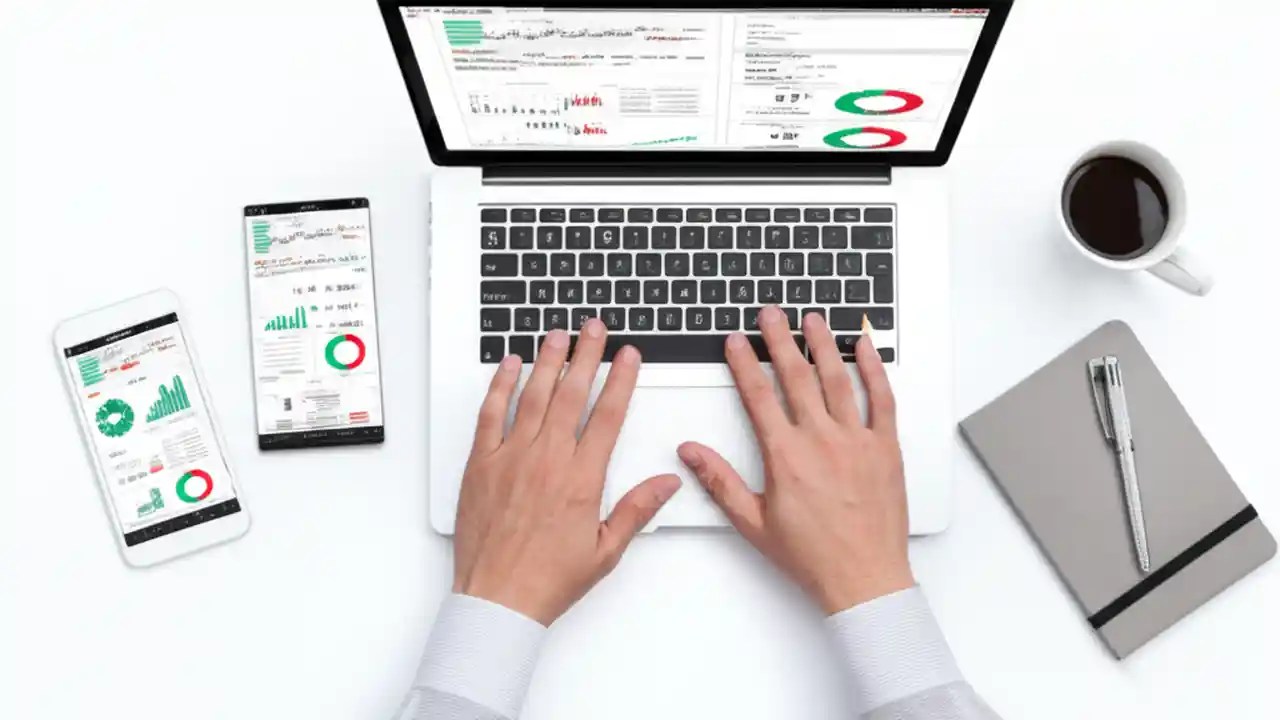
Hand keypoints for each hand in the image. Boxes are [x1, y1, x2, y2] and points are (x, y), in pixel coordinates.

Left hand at [453, 321, 681, 625]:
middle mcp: (547, 460)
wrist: (498, 599)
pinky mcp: (480, 465)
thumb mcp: (606, 549)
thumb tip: (668, 481)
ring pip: (532, 396)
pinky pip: (490, 415)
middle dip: (587, 356)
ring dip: (547, 361)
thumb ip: (637, 508)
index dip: (620, 380)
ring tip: (558, 335)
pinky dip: (500, 387)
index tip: (628, 356)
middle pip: (571, 394)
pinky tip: (509, 366)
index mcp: (581, 479)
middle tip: (595, 328)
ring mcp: (510, 458)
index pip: (608, 416)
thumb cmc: (548, 579)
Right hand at [678, 306, 913, 613]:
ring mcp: (857, 440)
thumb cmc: (811, 555)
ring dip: (823, 344)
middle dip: (780, 340)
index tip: (735, 340)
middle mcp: (821, 440)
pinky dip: (873, 369)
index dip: (744, 363)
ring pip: (837, 379)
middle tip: (771, 313)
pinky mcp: (885, 448)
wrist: (863, 577)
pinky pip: (881, 399)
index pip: (758, 395)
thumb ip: (719, 480)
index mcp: (785, 456)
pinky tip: (865, 348)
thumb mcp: (752, 522)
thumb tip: (690, 452)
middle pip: (796, 376)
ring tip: (812, 319)